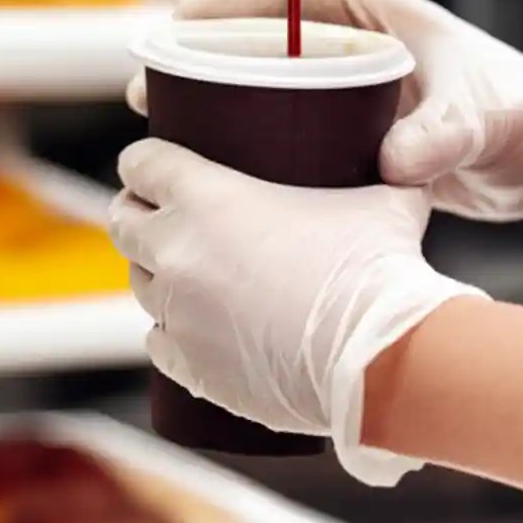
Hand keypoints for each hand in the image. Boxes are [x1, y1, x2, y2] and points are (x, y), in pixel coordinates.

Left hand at [110, 139, 483, 485]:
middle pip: (123, 223)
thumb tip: (399, 158)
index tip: (151, 167)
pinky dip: (173, 332)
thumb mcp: (380, 196)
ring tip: (188, 274)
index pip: (141, 165)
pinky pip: (159, 341)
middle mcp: (175, 252)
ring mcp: (176, 312)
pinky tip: (195, 328)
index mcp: (204, 197)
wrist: (378, 355)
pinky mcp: (188, 364)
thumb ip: (376, 169)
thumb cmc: (377, 270)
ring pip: (140, 283)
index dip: (143, 162)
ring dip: (157, 275)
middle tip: (161, 217)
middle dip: (137, 216)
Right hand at [129, 0, 522, 252]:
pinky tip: (210, 179)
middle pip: (256, 41)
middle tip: (151, 91)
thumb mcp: (486, 118)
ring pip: (257, 90)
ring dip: (208, 108)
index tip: (182, 24)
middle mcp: (352, 51)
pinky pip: (276, 136)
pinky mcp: (341, 140)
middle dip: (197, 59)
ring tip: (163, 135)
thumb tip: (394, 161)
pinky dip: (240, 151)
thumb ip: (443, 133)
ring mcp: (342, 97)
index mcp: (379, 19)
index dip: (229, 1)